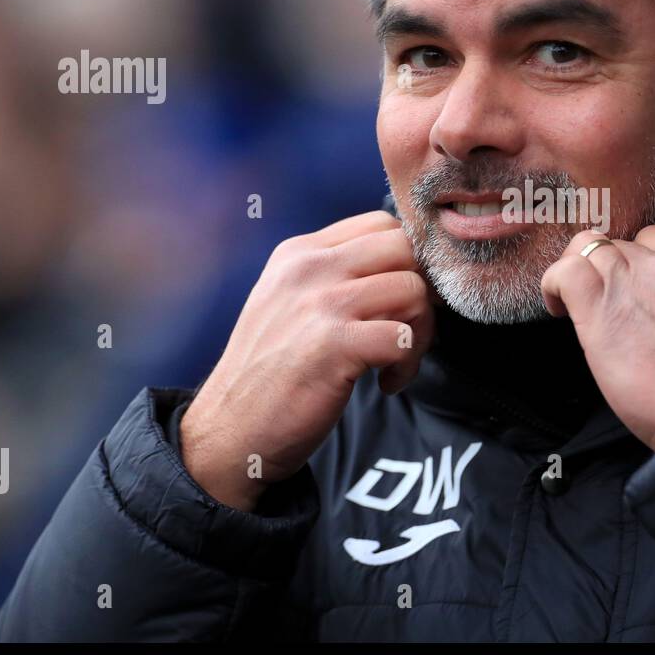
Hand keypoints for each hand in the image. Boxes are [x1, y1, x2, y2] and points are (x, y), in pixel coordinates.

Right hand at [180, 211, 433, 510]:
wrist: (231, 430)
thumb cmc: (270, 371)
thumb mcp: (287, 301)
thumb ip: (334, 276)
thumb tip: (405, 267)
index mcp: (299, 253)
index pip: (381, 225)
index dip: (408, 260)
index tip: (404, 299)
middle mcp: (309, 269)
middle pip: (404, 248)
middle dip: (423, 290)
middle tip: (410, 329)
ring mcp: (321, 305)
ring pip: (413, 289)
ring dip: (420, 332)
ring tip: (396, 362)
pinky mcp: (334, 346)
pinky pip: (404, 338)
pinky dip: (408, 365)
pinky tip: (386, 383)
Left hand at [541, 225, 654, 450]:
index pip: (653, 238)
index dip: (634, 260)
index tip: (628, 286)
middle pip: (617, 245)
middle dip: (606, 270)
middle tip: (600, 303)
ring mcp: (631, 281)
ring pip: (588, 248)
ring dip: (577, 271)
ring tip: (573, 304)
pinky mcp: (601, 308)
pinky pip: (565, 272)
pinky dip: (554, 284)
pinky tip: (559, 309)